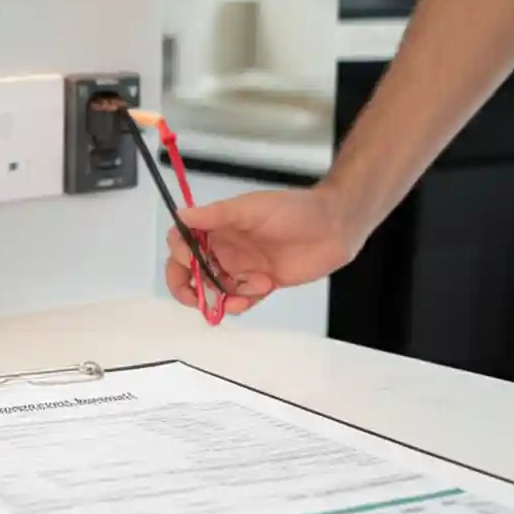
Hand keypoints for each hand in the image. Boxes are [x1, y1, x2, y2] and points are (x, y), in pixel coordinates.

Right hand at [164, 185, 368, 314]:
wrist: (334, 228)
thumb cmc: (295, 210)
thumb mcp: (250, 208)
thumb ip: (215, 215)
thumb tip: (181, 214)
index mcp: (219, 227)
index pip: (182, 242)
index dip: (178, 253)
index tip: (187, 260)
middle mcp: (226, 248)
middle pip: (191, 271)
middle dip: (187, 287)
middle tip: (194, 298)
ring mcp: (242, 268)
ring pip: (214, 290)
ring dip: (219, 298)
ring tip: (240, 297)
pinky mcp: (260, 285)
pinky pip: (239, 301)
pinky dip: (239, 304)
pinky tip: (253, 296)